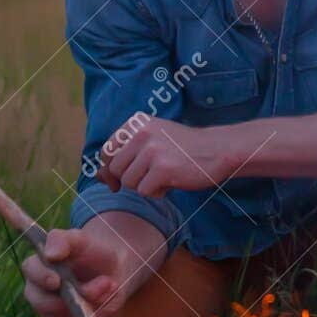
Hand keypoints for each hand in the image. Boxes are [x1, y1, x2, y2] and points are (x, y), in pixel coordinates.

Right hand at [21, 227, 128, 316]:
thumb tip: (50, 254)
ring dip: (89, 301)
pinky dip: (97, 310)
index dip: (41, 276)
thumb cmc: (91, 251)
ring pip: (63, 315)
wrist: (113, 268)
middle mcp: (40, 290)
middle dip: (67, 298)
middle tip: (91, 289)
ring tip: (109, 284)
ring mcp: (54, 310)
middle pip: (40, 301)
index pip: (30, 270)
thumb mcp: (80, 240)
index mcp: (38, 265)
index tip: (57, 280)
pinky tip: (109, 295)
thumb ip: (62, 240)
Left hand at [99, 118, 238, 195]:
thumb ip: (126, 152)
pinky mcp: (162, 169)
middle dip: (129, 179)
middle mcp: (141, 133)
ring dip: (144, 186)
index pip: (107, 151)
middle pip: (116, 169)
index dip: (110, 170)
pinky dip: (156, 193)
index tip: (118, 181)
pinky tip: (171, 183)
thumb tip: (99, 177)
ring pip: (129, 182)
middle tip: (148, 178)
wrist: (216, 150)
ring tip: (163, 177)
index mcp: (135, 123)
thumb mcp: (152, 138)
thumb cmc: (182, 149)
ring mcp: (152, 150)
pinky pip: (144, 191)